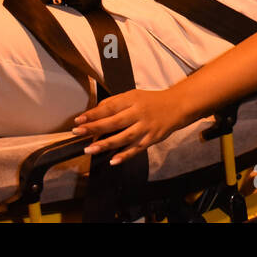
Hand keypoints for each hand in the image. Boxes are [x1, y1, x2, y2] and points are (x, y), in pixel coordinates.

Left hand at [73, 87, 191, 165]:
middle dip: (94, 128)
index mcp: (132, 100)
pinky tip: (113, 160)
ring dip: (106, 144)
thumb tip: (95, 112)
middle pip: (115, 121)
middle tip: (78, 133)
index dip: (93, 114)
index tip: (78, 120)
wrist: (178, 105)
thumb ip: (114, 103)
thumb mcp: (133, 95)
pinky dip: (125, 155)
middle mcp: (139, 113)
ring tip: (89, 150)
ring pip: (124, 137)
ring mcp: (146, 127)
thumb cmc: (151, 101)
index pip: (110, 107)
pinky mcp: (152, 138)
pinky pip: (137, 148)